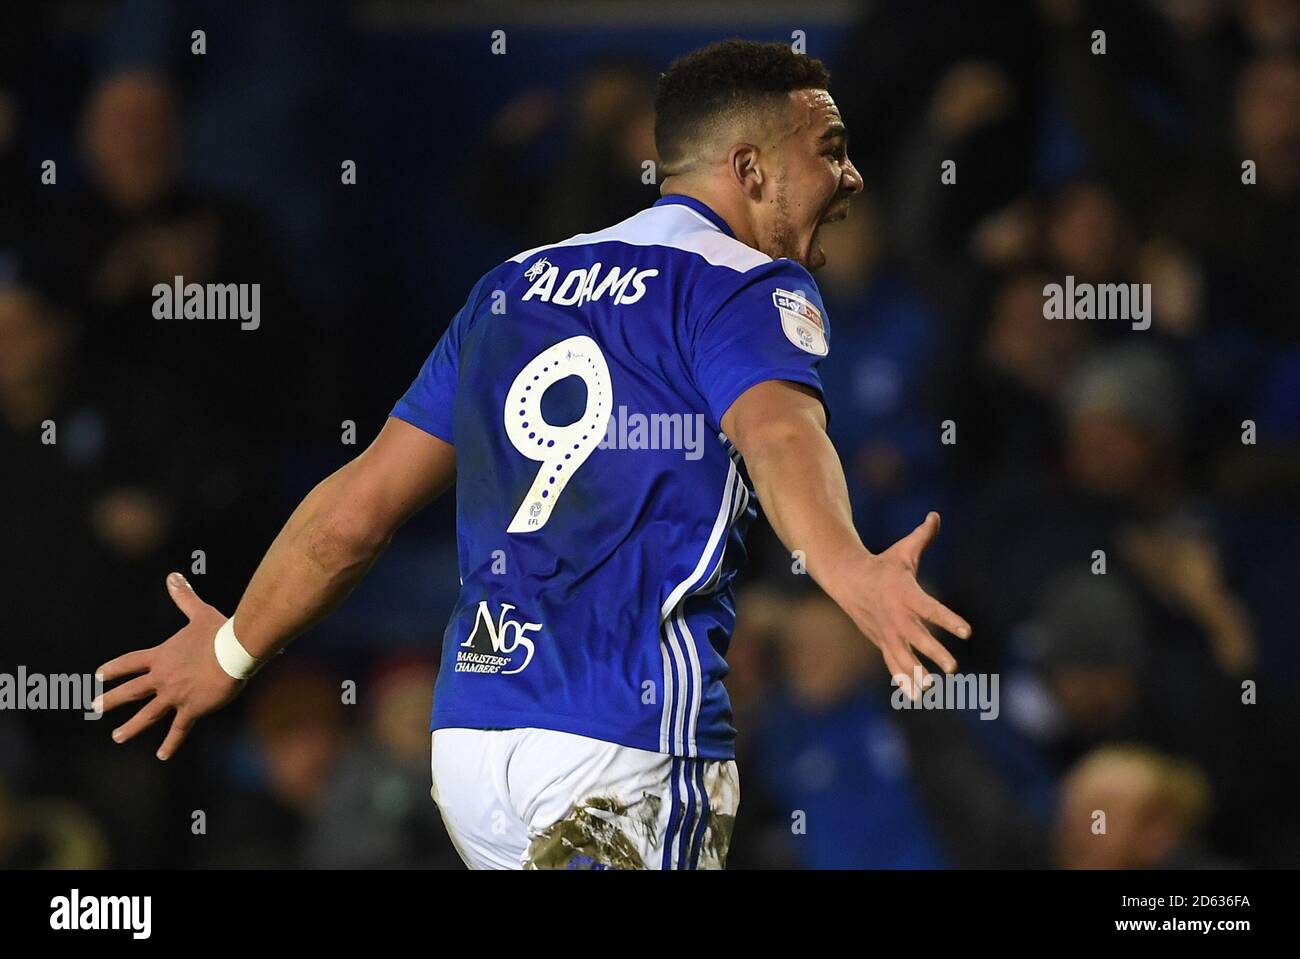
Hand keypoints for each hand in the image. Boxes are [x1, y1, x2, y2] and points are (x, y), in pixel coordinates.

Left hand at [94, 573, 243, 759]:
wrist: (236, 650)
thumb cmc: (220, 631)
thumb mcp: (199, 613)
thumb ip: (184, 597)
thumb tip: (173, 575)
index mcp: (162, 655)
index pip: (130, 663)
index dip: (114, 670)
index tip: (98, 676)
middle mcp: (163, 677)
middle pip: (131, 691)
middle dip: (111, 700)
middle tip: (94, 707)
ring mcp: (175, 695)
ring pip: (147, 715)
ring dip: (130, 727)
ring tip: (117, 736)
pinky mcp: (192, 709)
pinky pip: (178, 729)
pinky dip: (170, 743)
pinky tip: (162, 755)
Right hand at [830, 512, 971, 697]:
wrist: (848, 580)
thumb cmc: (883, 565)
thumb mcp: (903, 550)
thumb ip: (923, 536)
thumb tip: (935, 515)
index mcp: (905, 594)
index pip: (931, 609)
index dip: (950, 620)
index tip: (967, 632)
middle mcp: (897, 617)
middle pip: (918, 638)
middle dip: (934, 653)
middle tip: (953, 667)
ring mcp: (887, 632)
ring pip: (903, 656)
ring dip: (917, 673)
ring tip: (933, 688)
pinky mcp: (882, 641)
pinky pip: (893, 663)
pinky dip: (902, 679)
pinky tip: (916, 695)